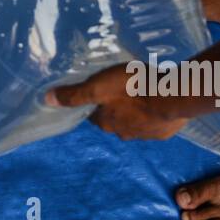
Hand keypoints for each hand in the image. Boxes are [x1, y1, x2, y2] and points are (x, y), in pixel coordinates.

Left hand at [46, 63, 188, 140]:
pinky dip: (153, 113)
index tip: (98, 91)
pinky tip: (156, 101)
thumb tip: (46, 100)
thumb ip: (74, 94)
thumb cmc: (133, 88)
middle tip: (120, 89)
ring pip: (134, 122)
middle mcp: (123, 133)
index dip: (93, 103)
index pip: (93, 115)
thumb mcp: (98, 86)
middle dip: (115, 107)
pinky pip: (153, 122)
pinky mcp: (163, 132)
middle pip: (113, 120)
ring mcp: (145, 134)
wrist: (173, 97)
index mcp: (106, 123)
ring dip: (134, 110)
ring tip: (139, 93)